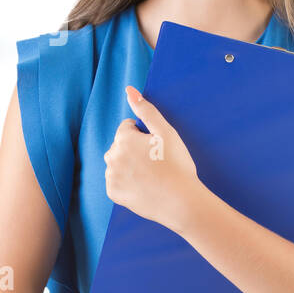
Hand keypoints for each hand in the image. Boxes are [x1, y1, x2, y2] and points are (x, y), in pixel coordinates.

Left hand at [105, 85, 202, 232]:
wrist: (181, 202)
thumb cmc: (177, 166)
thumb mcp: (166, 133)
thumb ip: (146, 110)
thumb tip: (129, 90)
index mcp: (124, 139)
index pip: (127, 128)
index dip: (144, 136)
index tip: (157, 148)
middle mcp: (112, 156)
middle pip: (120, 145)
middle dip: (133, 150)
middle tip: (156, 162)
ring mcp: (111, 176)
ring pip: (117, 163)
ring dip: (128, 166)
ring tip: (151, 175)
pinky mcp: (113, 193)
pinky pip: (116, 182)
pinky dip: (127, 183)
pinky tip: (143, 186)